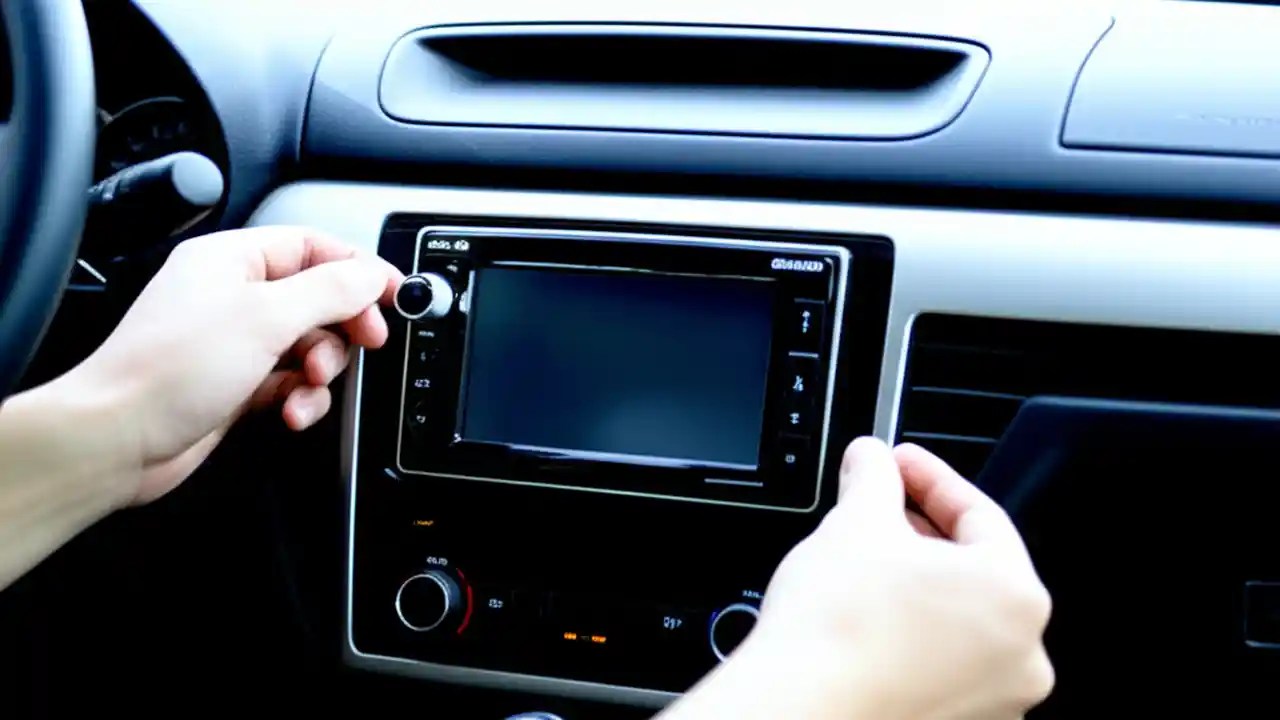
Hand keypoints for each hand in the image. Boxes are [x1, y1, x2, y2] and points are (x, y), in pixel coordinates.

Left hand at [66, 226, 402, 504]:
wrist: (118, 439)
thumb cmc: (168, 372)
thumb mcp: (267, 318)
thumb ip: (330, 290)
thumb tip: (371, 274)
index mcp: (231, 259)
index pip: (314, 246)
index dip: (359, 268)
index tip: (393, 293)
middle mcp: (232, 295)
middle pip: (319, 298)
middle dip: (342, 327)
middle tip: (363, 342)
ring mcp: (234, 341)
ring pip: (309, 345)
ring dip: (320, 370)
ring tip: (307, 385)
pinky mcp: (236, 383)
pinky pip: (290, 382)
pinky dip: (299, 397)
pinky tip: (290, 411)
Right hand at [660, 438, 1052, 719]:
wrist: (799, 711)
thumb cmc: (837, 631)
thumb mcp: (856, 522)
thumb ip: (873, 476)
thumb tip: (872, 459)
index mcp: (1015, 595)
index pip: (978, 513)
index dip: (929, 478)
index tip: (897, 464)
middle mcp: (1021, 655)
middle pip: (972, 569)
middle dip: (921, 532)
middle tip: (876, 508)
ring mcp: (994, 701)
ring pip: (957, 621)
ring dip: (916, 587)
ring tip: (864, 567)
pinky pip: (941, 665)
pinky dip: (912, 637)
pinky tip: (868, 621)